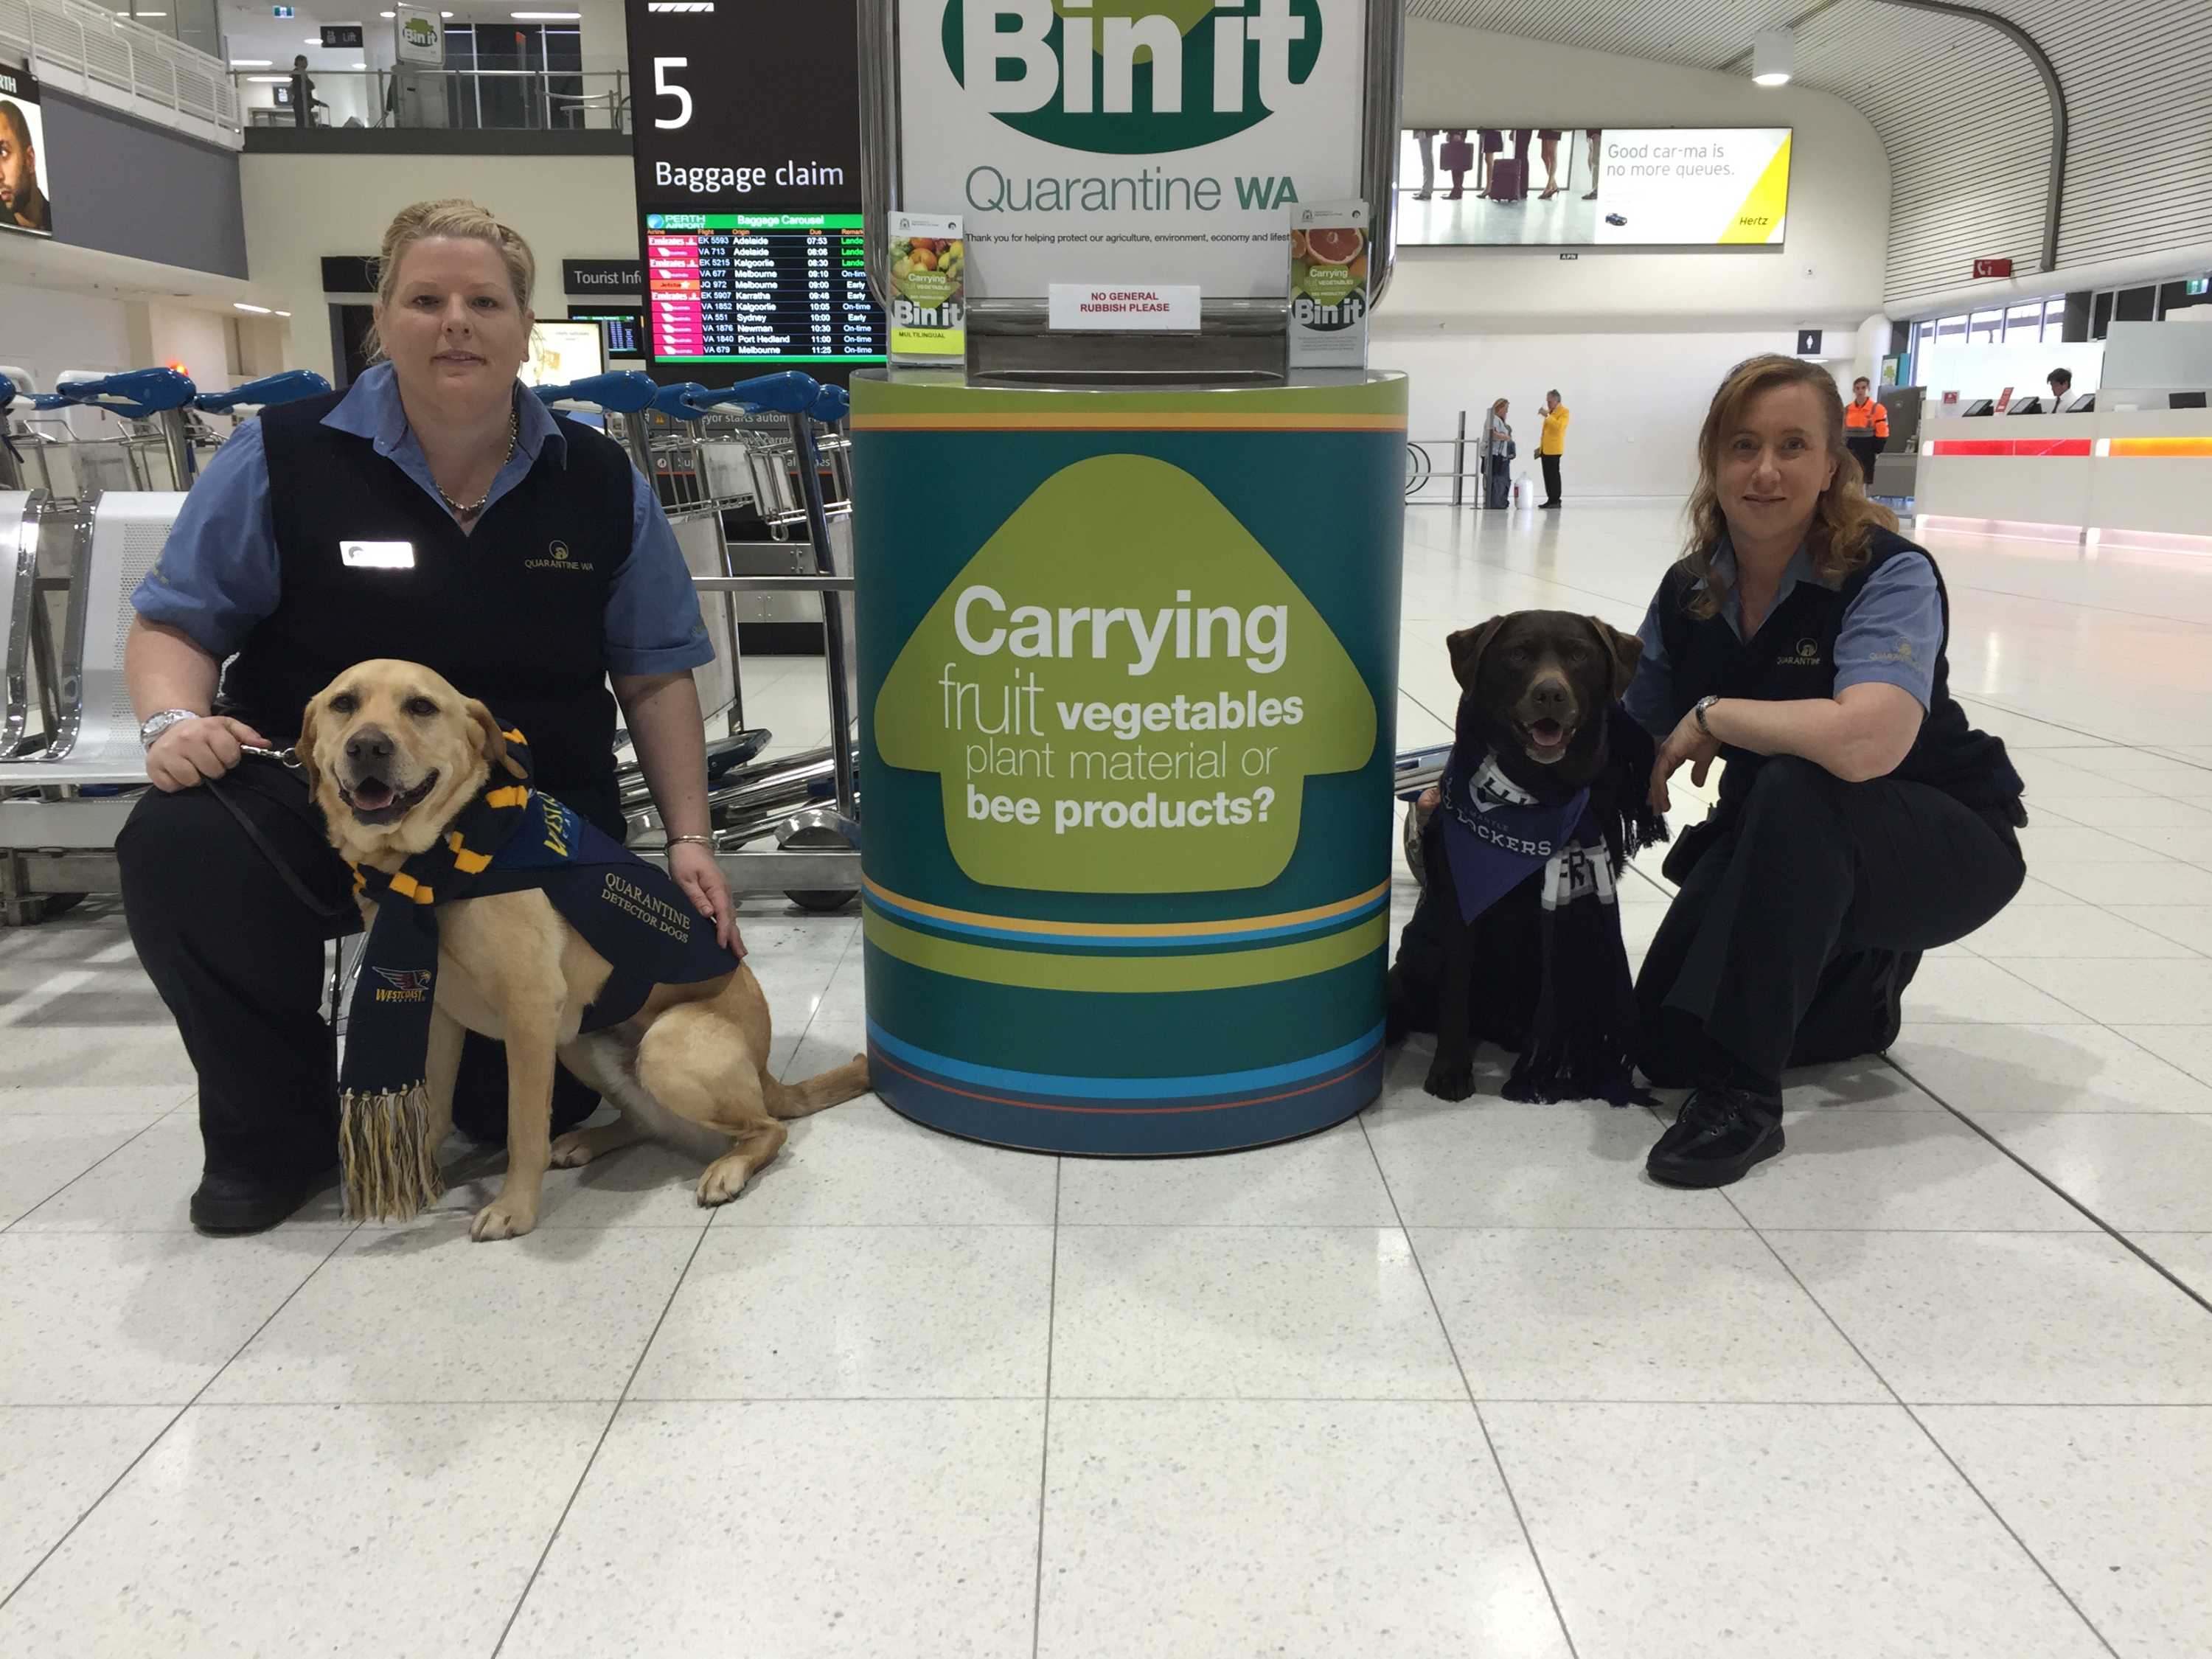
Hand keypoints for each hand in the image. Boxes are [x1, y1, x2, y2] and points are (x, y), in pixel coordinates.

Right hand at [145, 715, 268, 791]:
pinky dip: (178, 784)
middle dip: (214, 770)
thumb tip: (265, 744)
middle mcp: (186, 739)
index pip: (230, 755)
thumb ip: (247, 734)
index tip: (225, 757)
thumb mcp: (226, 726)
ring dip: (197, 778)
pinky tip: (179, 773)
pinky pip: (172, 786)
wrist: (169, 726)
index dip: (231, 759)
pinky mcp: (153, 766)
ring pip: (192, 780)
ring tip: (195, 768)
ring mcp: (168, 753)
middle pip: (213, 770)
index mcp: (207, 728)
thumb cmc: (203, 731)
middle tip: (208, 763)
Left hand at [667, 839, 738, 952]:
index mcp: (717, 889)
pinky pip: (726, 913)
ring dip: (734, 934)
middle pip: (731, 918)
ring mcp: (723, 893)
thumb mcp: (685, 879)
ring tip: (738, 951)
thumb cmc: (685, 861)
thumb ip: (696, 897)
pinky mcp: (719, 894)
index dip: (723, 931)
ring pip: (731, 917)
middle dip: (735, 937)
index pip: (722, 913)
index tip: (722, 945)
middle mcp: (724, 893)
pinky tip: (728, 935)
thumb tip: (708, 914)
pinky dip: (729, 926)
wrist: (691, 846)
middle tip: (739, 956)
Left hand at [1650, 706, 1721, 814]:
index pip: (1663, 774)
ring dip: (1657, 795)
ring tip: (1660, 808)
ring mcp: (1664, 754)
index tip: (1660, 801)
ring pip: (1656, 778)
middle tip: (1654, 809)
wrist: (1710, 723)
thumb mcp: (1704, 759)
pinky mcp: (1666, 754)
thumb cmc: (1708, 737)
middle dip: (1655, 794)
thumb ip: (1698, 771)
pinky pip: (1659, 775)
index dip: (1661, 788)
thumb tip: (1697, 784)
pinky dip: (1660, 787)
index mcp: (1673, 755)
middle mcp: (1665, 755)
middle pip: (1656, 778)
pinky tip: (1662, 798)